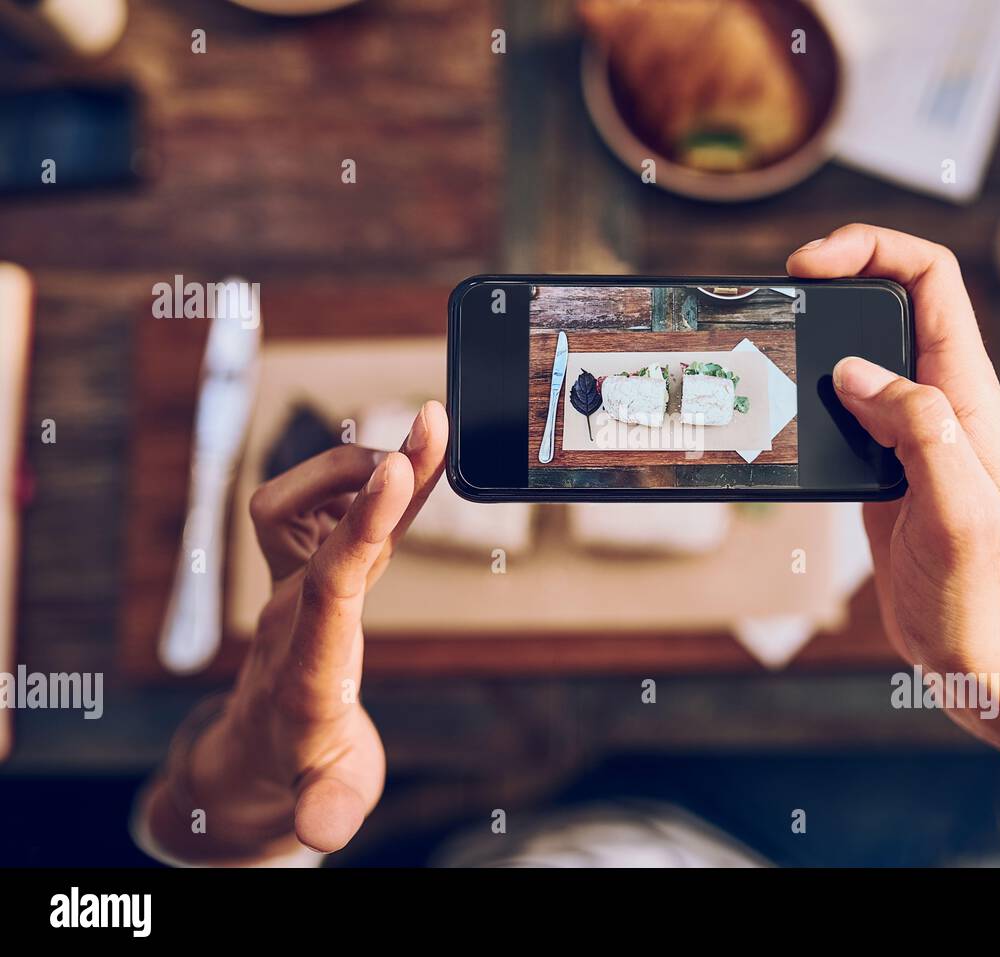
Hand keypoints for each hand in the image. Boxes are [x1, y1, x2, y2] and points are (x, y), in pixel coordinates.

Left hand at [146, 401, 447, 860]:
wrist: (257, 752)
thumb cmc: (302, 772)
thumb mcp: (328, 800)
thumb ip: (328, 808)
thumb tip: (325, 830)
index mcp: (310, 662)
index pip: (330, 576)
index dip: (364, 519)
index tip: (397, 468)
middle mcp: (294, 611)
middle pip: (325, 522)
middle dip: (383, 470)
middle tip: (435, 419)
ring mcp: (293, 586)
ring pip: (303, 500)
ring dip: (358, 464)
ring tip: (421, 450)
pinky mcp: (306, 573)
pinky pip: (324, 509)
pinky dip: (361, 483)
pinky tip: (402, 475)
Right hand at [788, 225, 999, 730]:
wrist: (977, 656)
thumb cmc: (982, 597)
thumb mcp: (958, 513)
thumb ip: (920, 432)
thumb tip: (858, 374)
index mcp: (965, 396)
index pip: (930, 279)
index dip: (872, 250)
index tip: (812, 267)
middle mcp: (937, 402)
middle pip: (890, 300)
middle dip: (835, 277)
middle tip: (778, 292)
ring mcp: (904, 433)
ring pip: (860, 352)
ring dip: (816, 334)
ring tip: (765, 338)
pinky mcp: (878, 467)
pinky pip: (841, 408)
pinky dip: (805, 391)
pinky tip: (776, 405)